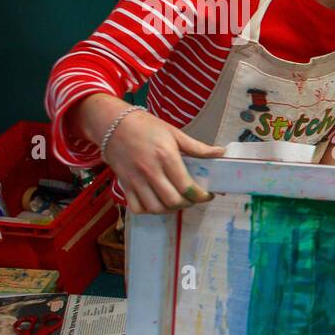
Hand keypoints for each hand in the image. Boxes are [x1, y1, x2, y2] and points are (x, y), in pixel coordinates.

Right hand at [81, 96, 224, 213]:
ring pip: (155, 208)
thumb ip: (198, 148)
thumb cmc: (146, 127)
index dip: (201, 196)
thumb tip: (221, 152)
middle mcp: (150, 171)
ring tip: (178, 201)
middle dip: (188, 203)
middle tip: (193, 198)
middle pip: (173, 201)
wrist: (114, 124)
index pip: (186, 187)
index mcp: (166, 157)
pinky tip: (158, 203)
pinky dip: (149, 210)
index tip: (208, 195)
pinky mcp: (124, 184)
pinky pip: (137, 208)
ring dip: (170, 209)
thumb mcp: (175, 134)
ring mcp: (135, 180)